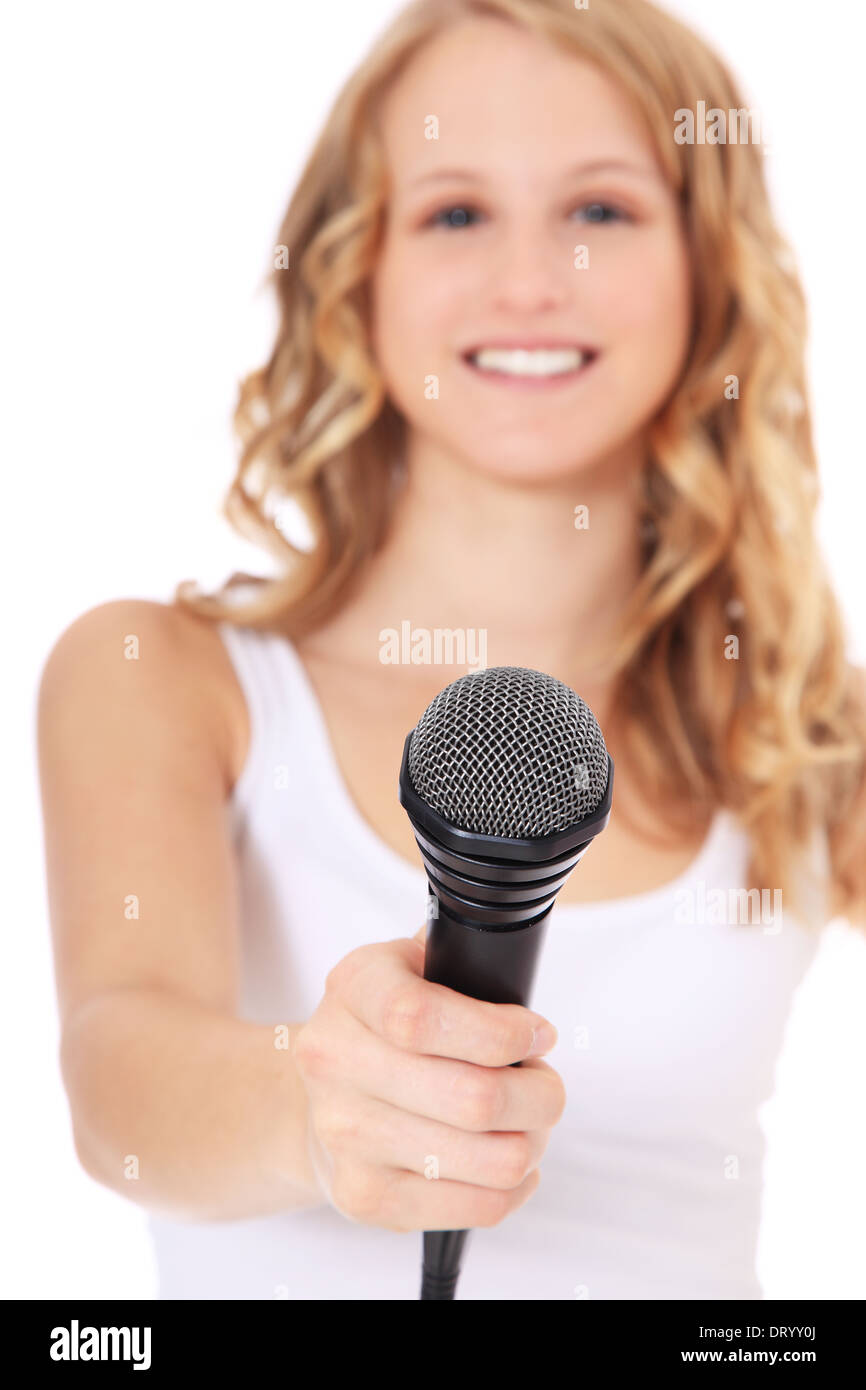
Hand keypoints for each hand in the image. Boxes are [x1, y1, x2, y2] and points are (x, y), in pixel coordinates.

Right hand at [293, 924, 564, 1231]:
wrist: (316, 1100)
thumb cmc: (383, 1027)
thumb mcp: (406, 965)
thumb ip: (456, 956)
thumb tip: (512, 961)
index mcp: (353, 989)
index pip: (422, 1019)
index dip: (501, 1032)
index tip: (537, 1032)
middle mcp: (337, 1062)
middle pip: (475, 1100)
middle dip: (540, 1093)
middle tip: (543, 1082)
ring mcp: (346, 1136)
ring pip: (492, 1159)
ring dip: (533, 1140)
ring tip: (527, 1122)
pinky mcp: (367, 1197)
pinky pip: (480, 1206)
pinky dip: (515, 1185)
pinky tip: (505, 1157)